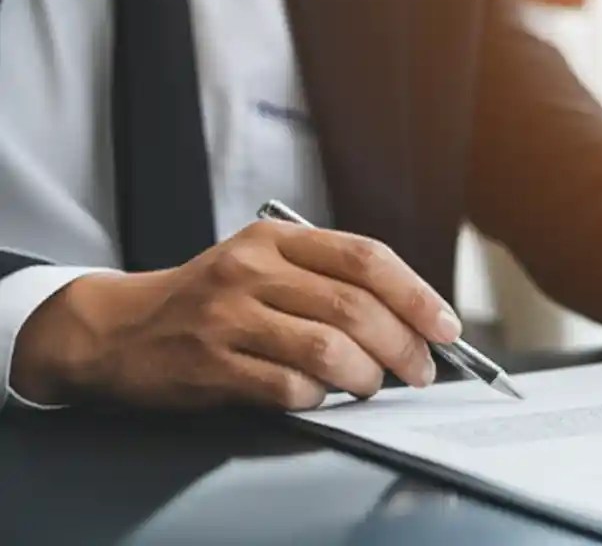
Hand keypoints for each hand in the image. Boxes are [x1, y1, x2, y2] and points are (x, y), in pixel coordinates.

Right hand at [11, 221, 460, 410]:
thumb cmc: (211, 299)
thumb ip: (329, 279)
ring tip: (371, 384)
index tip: (445, 325)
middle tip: (420, 369)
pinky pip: (287, 387)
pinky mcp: (211, 363)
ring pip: (328, 349)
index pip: (366, 258)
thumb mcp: (265, 263)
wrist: (121, 327)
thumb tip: (412, 319)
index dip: (416, 294)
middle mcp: (253, 270)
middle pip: (356, 307)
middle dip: (404, 345)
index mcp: (277, 238)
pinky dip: (316, 397)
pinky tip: (317, 396)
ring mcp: (229, 316)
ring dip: (366, 376)